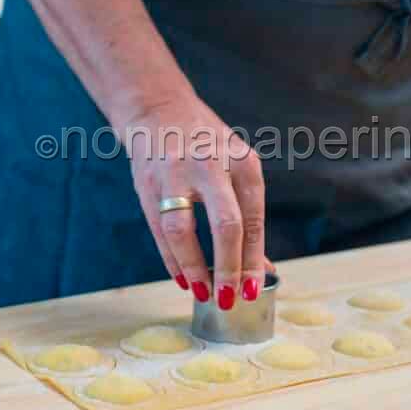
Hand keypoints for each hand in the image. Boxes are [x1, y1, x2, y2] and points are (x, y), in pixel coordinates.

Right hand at [122, 96, 267, 308]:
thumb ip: (248, 216)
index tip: (254, 290)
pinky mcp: (148, 184)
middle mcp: (211, 166)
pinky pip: (159, 230)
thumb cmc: (208, 146)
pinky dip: (172, 259)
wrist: (159, 110)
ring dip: (195, 268)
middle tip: (230, 299)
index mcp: (243, 162)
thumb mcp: (237, 167)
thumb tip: (262, 270)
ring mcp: (175, 174)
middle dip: (229, 268)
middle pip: (226, 225)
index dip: (254, 260)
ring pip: (183, 231)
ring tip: (202, 293)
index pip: (253, 220)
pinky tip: (182, 277)